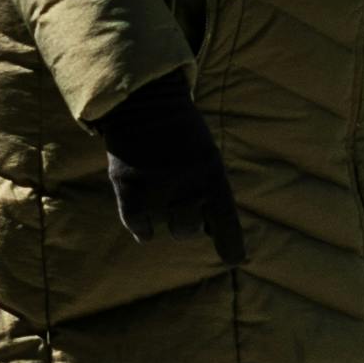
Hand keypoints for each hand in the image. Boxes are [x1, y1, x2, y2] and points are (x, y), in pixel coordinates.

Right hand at [96, 75, 239, 254]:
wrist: (143, 103)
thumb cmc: (182, 135)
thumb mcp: (207, 159)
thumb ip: (210, 195)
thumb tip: (208, 233)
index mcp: (212, 176)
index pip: (226, 225)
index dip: (232, 247)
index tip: (235, 259)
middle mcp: (187, 187)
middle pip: (190, 232)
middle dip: (187, 221)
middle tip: (179, 197)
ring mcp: (156, 190)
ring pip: (166, 229)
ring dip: (164, 217)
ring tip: (160, 190)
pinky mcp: (128, 191)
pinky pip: (140, 227)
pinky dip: (141, 224)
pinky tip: (143, 204)